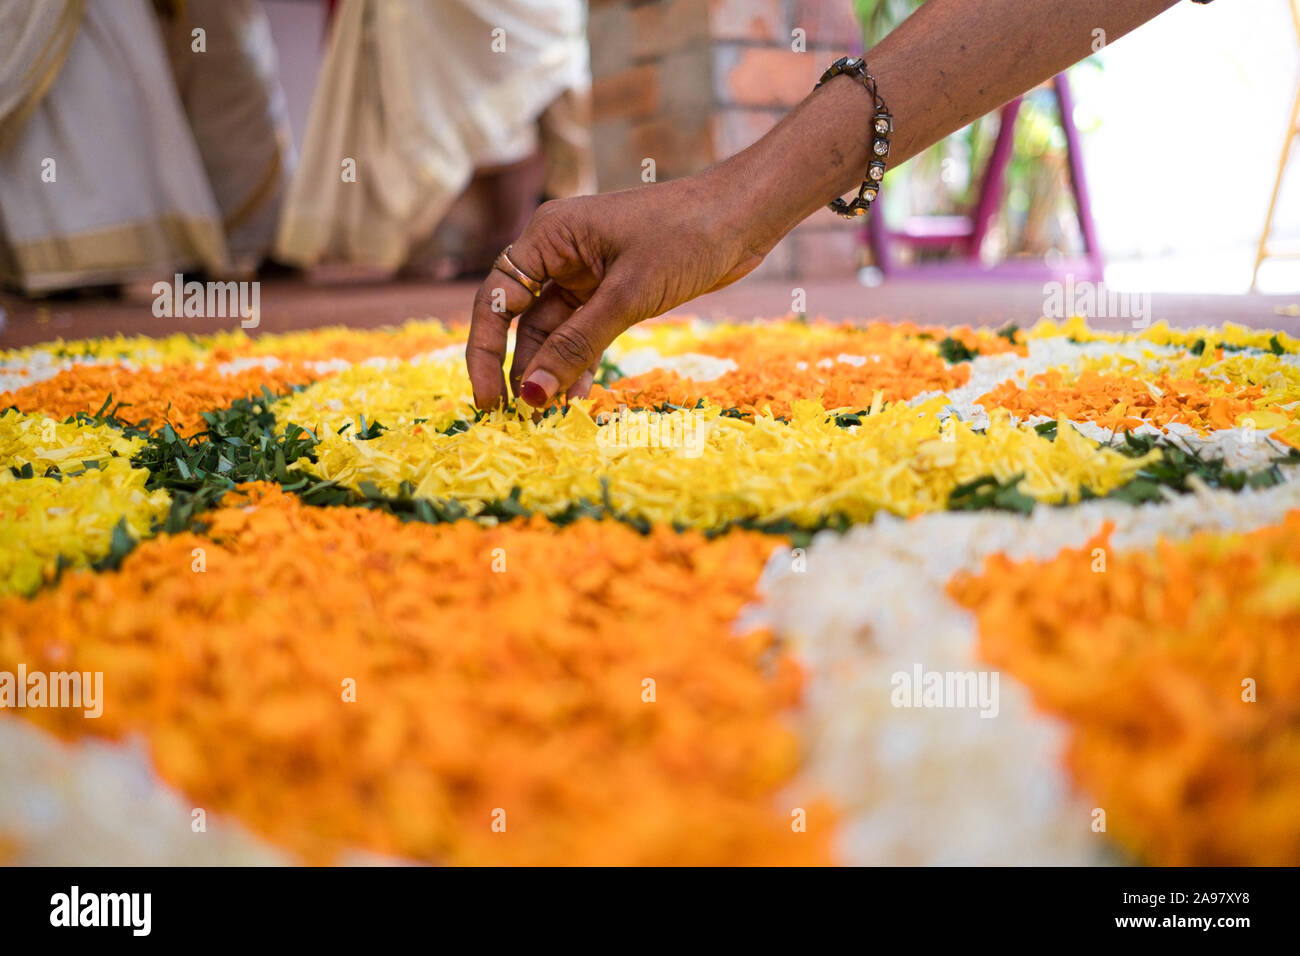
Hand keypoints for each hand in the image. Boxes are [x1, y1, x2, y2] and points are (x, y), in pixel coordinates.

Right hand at [465, 167, 775, 408]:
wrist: (744, 214)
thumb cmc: (686, 237)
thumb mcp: (628, 296)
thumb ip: (578, 346)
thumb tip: (533, 394)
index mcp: (548, 236)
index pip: (497, 299)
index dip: (486, 353)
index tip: (489, 400)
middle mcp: (558, 252)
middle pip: (520, 320)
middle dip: (520, 369)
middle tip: (522, 419)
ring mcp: (585, 271)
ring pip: (553, 331)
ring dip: (551, 371)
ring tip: (552, 417)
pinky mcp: (612, 288)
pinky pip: (583, 331)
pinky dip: (580, 362)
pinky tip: (578, 397)